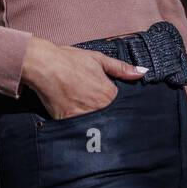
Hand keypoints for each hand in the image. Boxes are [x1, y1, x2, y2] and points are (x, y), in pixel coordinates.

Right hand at [21, 36, 146, 119]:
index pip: (121, 106)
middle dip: (108, 116)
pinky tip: (77, 121)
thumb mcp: (98, 59)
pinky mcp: (67, 121)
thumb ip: (121, 68)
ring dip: (95, 124)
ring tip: (91, 119)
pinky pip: (77, 128)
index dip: (118, 106)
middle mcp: (98, 107)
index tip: (113, 105)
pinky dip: (79, 127)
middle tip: (101, 112)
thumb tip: (142, 73)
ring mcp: (83, 115)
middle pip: (109, 118)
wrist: (44, 65)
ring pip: (95, 125)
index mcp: (108, 93)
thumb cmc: (70, 60)